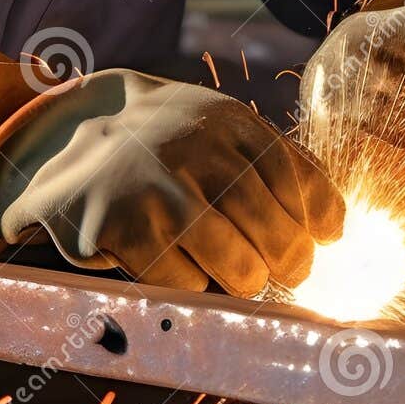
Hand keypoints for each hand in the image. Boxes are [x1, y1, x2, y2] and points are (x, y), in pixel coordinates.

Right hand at [0, 69, 344, 294]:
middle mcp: (190, 147)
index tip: (329, 238)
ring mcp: (153, 187)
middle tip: (291, 272)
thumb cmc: (163, 144)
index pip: (287, 169)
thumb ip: (272, 161)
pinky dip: (193, 283)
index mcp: (223, 120)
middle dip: (289, 257)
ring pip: (232, 258)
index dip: (317, 210)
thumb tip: (337, 225)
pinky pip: (180, 278)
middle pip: (266, 219)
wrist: (68, 138)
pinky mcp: (118, 228)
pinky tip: (187, 268)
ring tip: (246, 277)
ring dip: (247, 277)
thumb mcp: (215, 128)